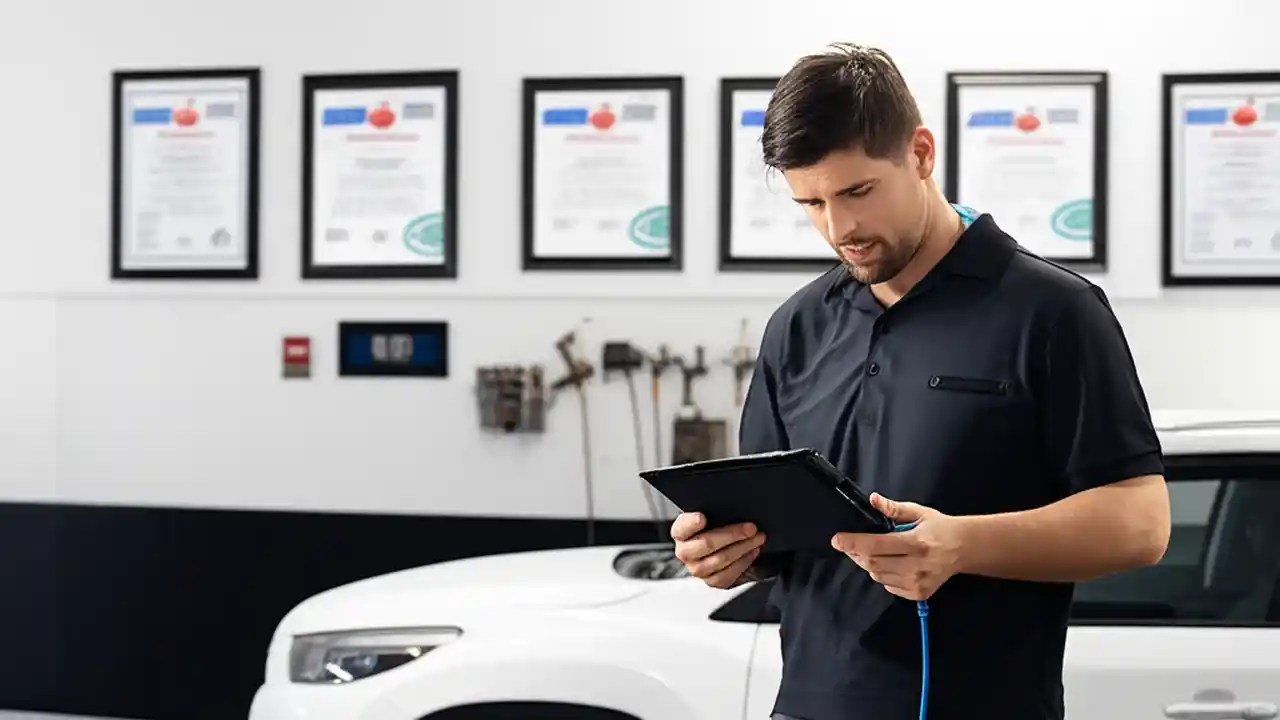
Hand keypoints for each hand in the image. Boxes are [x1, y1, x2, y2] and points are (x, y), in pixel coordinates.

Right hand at [671, 512, 766, 588]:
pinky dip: (743, 562)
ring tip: (757, 539)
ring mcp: (697, 569)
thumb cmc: (713, 527)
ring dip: (743, 548)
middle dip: (732, 534)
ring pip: (721, 560)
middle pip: (707, 543)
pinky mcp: (711, 581)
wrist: (718, 546)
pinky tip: (752, 552)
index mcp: (680, 533)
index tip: (702, 518)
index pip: (682, 527)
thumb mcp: (710, 515)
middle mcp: (685, 553)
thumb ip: (714, 512)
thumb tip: (733, 510)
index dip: (691, 523)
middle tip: (750, 528)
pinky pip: (727, 575)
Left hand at [831, 493, 964, 601]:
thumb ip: (893, 508)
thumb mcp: (918, 513)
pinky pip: (889, 586)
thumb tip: (873, 499)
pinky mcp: (919, 594)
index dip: (853, 543)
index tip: (837, 539)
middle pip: (873, 564)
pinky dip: (883, 575)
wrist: (964, 549)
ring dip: (869, 564)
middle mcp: (917, 566)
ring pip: (878, 576)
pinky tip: (892, 564)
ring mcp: (918, 582)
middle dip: (856, 553)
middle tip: (850, 544)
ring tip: (874, 552)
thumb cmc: (939, 529)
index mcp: (916, 543)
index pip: (876, 546)